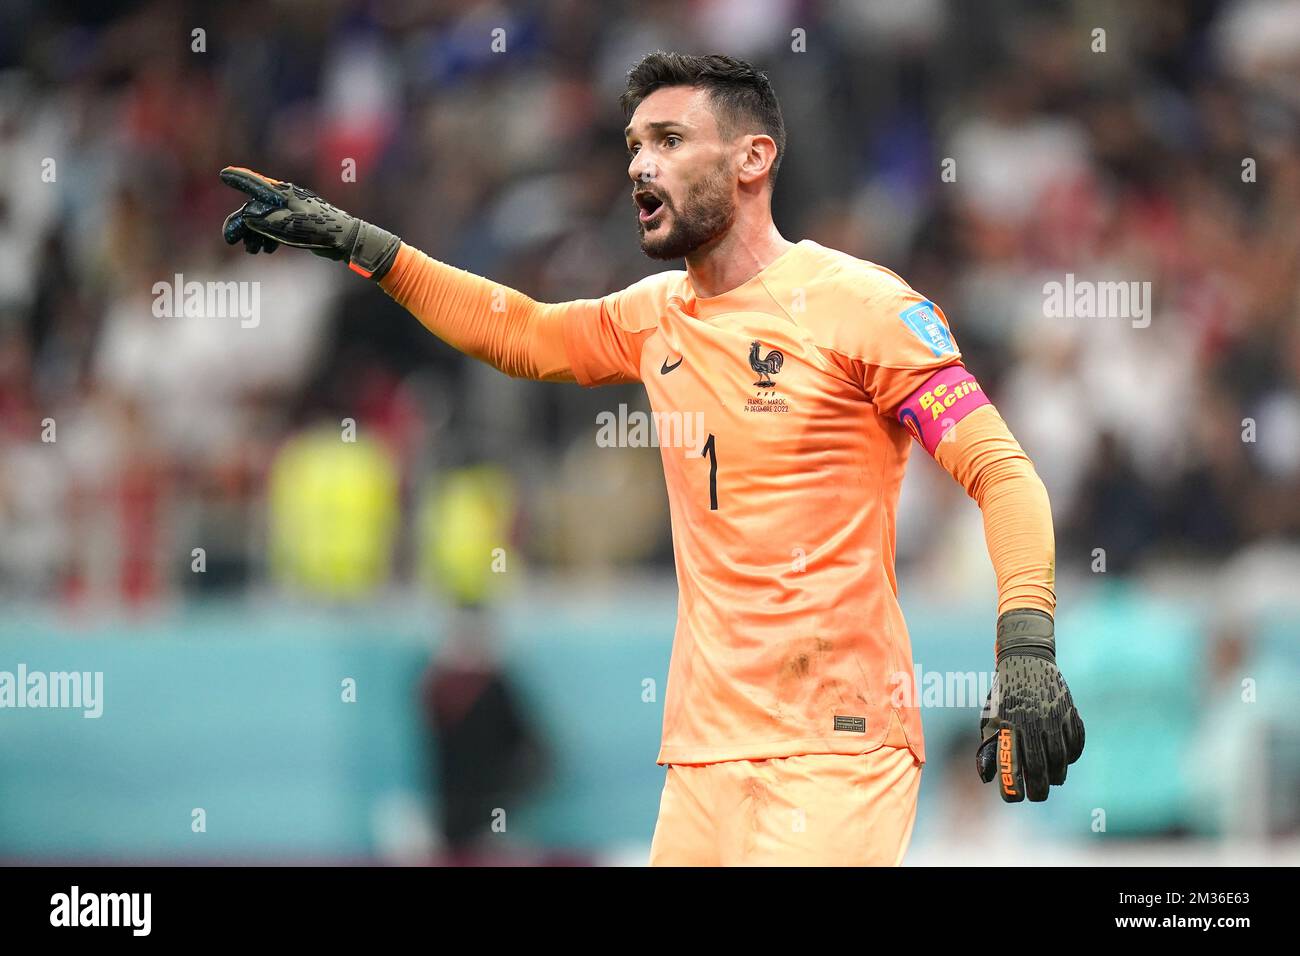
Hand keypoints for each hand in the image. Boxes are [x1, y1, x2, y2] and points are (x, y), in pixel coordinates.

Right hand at [220, 166, 400, 278]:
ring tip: (254, 250)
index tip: (224, 174)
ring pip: (265, 219)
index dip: (238, 179)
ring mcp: (293, 209)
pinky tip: (268, 250)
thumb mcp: (282, 224)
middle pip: (256, 207)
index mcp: (282, 193)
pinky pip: (276, 227)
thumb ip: (259, 220)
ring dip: (255, 234)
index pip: (255, 183)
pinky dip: (268, 237)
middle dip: (243, 224)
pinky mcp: (299, 222)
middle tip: (232, 241)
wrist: (345, 240)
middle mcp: (286, 197)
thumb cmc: (316, 228)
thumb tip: (243, 218)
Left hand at [977, 608, 1084, 801]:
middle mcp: (1032, 722)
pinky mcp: (1069, 712)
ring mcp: (1054, 717)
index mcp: (1008, 724)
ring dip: (1056, 775)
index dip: (1013, 788)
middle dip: (1038, 789)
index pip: (1012, 766)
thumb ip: (988, 747)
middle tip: (1036, 797)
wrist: (1025, 658)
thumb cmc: (1003, 694)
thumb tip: (987, 779)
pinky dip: (1072, 756)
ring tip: (1050, 780)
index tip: (1013, 797)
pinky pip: (1076, 743)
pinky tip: (1065, 761)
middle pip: (1040, 768)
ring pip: (1061, 759)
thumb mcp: (989, 717)